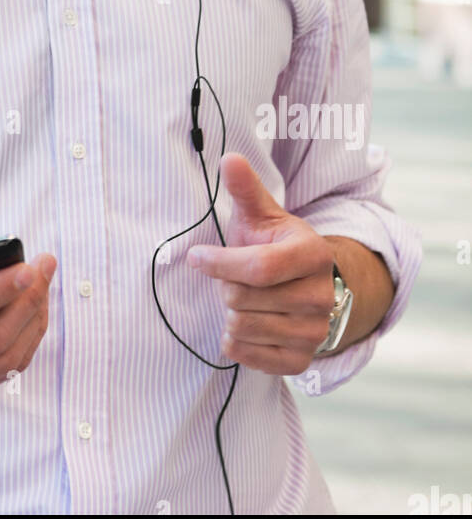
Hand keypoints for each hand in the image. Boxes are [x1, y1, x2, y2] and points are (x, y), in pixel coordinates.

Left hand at [186, 153, 335, 374]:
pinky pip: (249, 357)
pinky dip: (235, 341)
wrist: (304, 287)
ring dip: (229, 312)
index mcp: (313, 254)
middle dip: (225, 286)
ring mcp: (315, 332)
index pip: (257, 267)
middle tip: (233, 278)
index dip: (219, 263)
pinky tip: (244, 323)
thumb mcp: (261, 215)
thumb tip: (229, 158)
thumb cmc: (274, 245)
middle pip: (242, 299)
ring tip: (241, 299)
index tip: (196, 256)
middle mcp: (322, 296)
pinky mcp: (302, 360)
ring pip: (242, 327)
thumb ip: (245, 188)